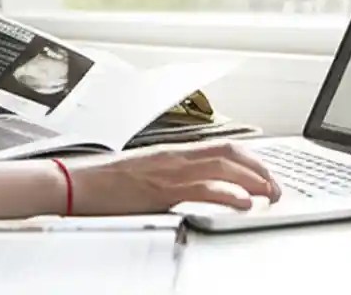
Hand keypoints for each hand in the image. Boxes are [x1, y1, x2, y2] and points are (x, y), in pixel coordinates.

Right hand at [66, 140, 280, 214]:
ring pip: (223, 167)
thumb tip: (194, 188)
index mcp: (172, 153)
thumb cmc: (103, 184)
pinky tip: (244, 203)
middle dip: (260, 169)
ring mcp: (168, 172)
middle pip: (230, 153)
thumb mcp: (144, 176)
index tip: (266, 175)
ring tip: (270, 195)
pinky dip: (229, 194)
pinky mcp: (161, 190)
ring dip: (253, 180)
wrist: (73, 185)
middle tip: (277, 188)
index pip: (222, 147)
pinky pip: (203, 189)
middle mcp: (174, 157)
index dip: (250, 159)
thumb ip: (170, 179)